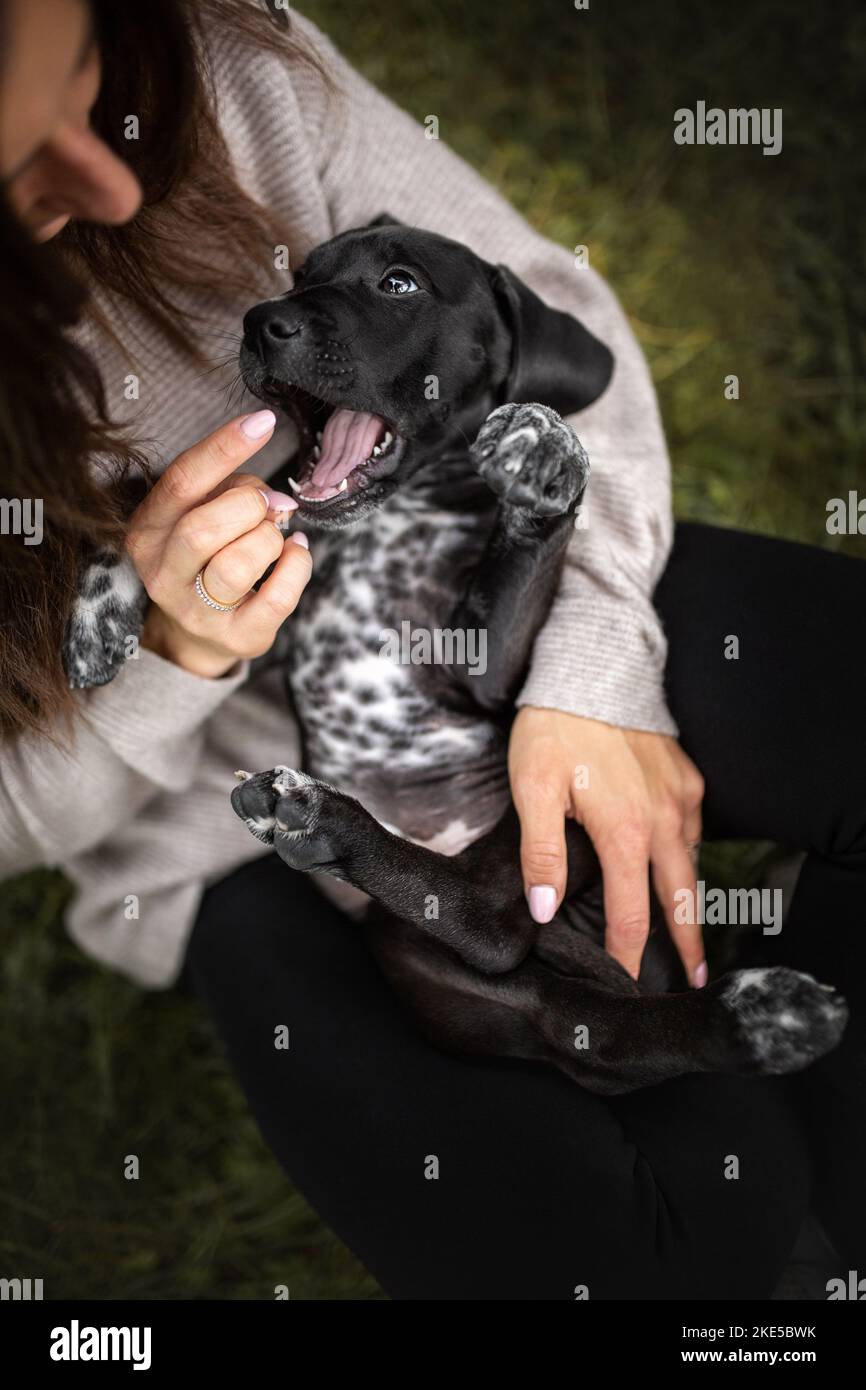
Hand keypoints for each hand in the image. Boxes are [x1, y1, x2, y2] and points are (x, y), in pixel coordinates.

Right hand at [130, 410, 311, 677]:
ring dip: (270, 538)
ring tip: (277, 534)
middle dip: (249, 506)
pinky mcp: (238, 637)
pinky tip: (296, 552)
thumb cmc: (205, 557)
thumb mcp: (202, 514)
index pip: (182, 481)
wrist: (198, 633)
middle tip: (269, 505)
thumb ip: (230, 492)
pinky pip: (277, 598)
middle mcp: (163, 573)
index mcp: (148, 530)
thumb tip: (275, 499)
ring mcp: (197, 611)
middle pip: (204, 529)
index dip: (224, 448)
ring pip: (236, 565)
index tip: (264, 422)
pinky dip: (298, 566)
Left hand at [508, 707, 705, 984]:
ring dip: (690, 899)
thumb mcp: (533, 790)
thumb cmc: (555, 728)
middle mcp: (663, 821)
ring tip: (688, 930)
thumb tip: (544, 909)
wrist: (591, 668)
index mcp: (624, 834)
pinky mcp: (686, 776)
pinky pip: (694, 826)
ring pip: (691, 862)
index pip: (631, 916)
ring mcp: (680, 797)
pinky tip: (678, 861)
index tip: (624, 982)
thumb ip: (542, 854)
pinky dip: (689, 852)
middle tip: (693, 979)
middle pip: (680, 899)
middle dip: (687, 944)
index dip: (628, 956)